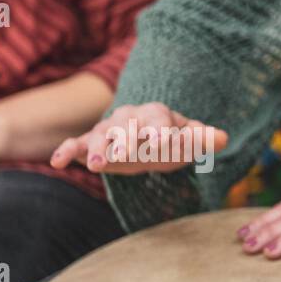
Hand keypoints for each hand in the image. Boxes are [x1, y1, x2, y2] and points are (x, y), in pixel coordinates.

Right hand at [51, 103, 227, 174]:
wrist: (147, 138)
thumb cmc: (171, 139)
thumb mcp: (188, 140)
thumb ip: (202, 139)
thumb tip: (223, 138)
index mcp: (156, 115)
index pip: (160, 121)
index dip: (162, 132)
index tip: (162, 143)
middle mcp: (130, 118)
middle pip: (126, 127)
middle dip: (124, 141)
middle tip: (122, 156)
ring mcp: (108, 130)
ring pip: (101, 136)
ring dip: (99, 150)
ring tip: (97, 167)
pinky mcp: (92, 143)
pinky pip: (77, 144)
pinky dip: (67, 151)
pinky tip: (57, 162)